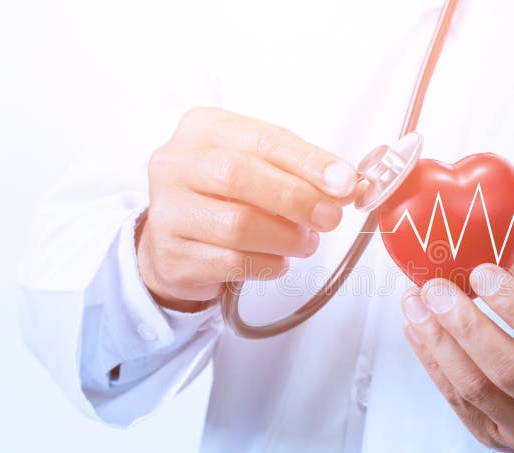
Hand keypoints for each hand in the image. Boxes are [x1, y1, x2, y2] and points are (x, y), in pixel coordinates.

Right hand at [138, 107, 357, 311]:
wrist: (177, 239)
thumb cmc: (226, 195)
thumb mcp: (260, 166)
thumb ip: (300, 171)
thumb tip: (346, 186)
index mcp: (204, 129)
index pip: (263, 139)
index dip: (309, 162)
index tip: (344, 182)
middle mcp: (175, 164)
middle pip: (240, 176)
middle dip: (296, 198)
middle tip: (330, 217)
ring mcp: (168, 212)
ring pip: (237, 225)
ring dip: (286, 237)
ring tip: (306, 241)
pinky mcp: (173, 256)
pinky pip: (233, 263)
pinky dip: (269, 263)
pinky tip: (279, 259)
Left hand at [401, 261, 513, 452]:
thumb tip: (491, 257)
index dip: (512, 303)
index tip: (480, 271)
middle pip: (508, 368)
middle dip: (465, 324)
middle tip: (434, 288)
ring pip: (475, 389)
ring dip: (437, 343)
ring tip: (414, 304)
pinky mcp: (496, 440)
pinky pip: (458, 402)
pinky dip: (432, 364)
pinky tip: (416, 331)